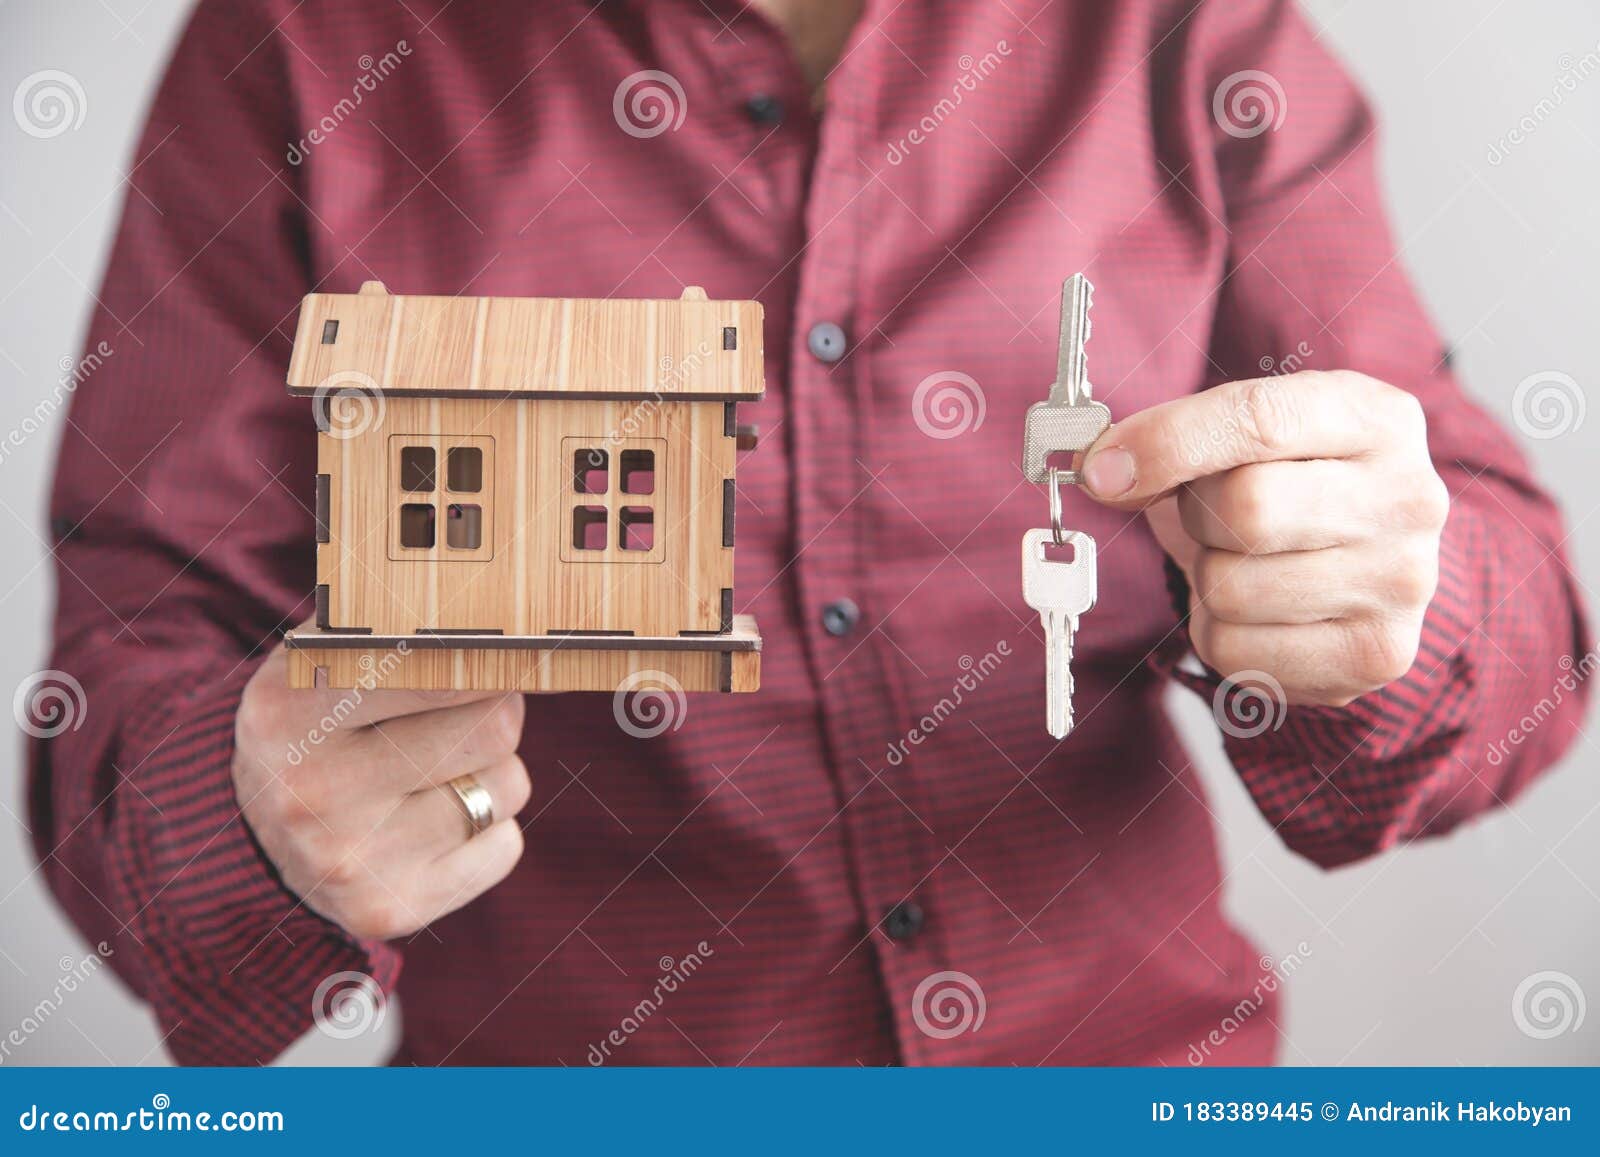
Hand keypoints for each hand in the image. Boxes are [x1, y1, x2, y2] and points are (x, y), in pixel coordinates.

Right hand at [233, 645, 530, 938]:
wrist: (254, 832)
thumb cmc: (318, 720)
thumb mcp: (327, 654)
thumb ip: (401, 622)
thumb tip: (502, 610)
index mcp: (291, 708)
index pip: (444, 665)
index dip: (493, 653)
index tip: (513, 648)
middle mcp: (315, 789)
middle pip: (495, 726)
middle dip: (495, 709)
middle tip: (460, 709)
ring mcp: (351, 858)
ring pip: (507, 786)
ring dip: (491, 771)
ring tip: (433, 770)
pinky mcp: (390, 908)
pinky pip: (506, 846)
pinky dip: (489, 830)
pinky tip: (432, 822)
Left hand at [1081, 370, 1449, 707]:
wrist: (1361, 563)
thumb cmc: (1291, 486)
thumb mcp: (1246, 438)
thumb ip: (1177, 437)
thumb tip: (1103, 469)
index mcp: (1377, 418)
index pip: (1258, 419)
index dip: (1166, 444)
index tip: (1103, 469)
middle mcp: (1408, 497)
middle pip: (1247, 509)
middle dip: (1196, 516)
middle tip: (1207, 517)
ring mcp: (1402, 582)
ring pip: (1230, 588)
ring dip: (1205, 579)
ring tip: (1242, 563)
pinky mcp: (1376, 654)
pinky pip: (1236, 651)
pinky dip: (1218, 633)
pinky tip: (1256, 612)